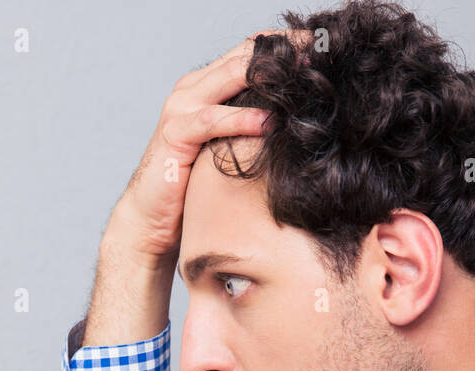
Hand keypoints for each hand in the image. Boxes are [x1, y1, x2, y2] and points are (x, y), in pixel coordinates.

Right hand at [107, 29, 309, 264]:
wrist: (152, 220)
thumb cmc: (194, 188)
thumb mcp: (231, 148)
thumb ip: (253, 127)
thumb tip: (301, 120)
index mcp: (207, 87)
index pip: (249, 51)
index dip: (284, 45)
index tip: (322, 45)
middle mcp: (192, 89)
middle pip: (243, 55)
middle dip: (284, 51)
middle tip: (320, 50)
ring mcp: (181, 108)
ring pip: (229, 76)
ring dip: (269, 74)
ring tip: (304, 75)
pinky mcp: (174, 134)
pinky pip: (212, 120)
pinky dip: (241, 119)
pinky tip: (268, 121)